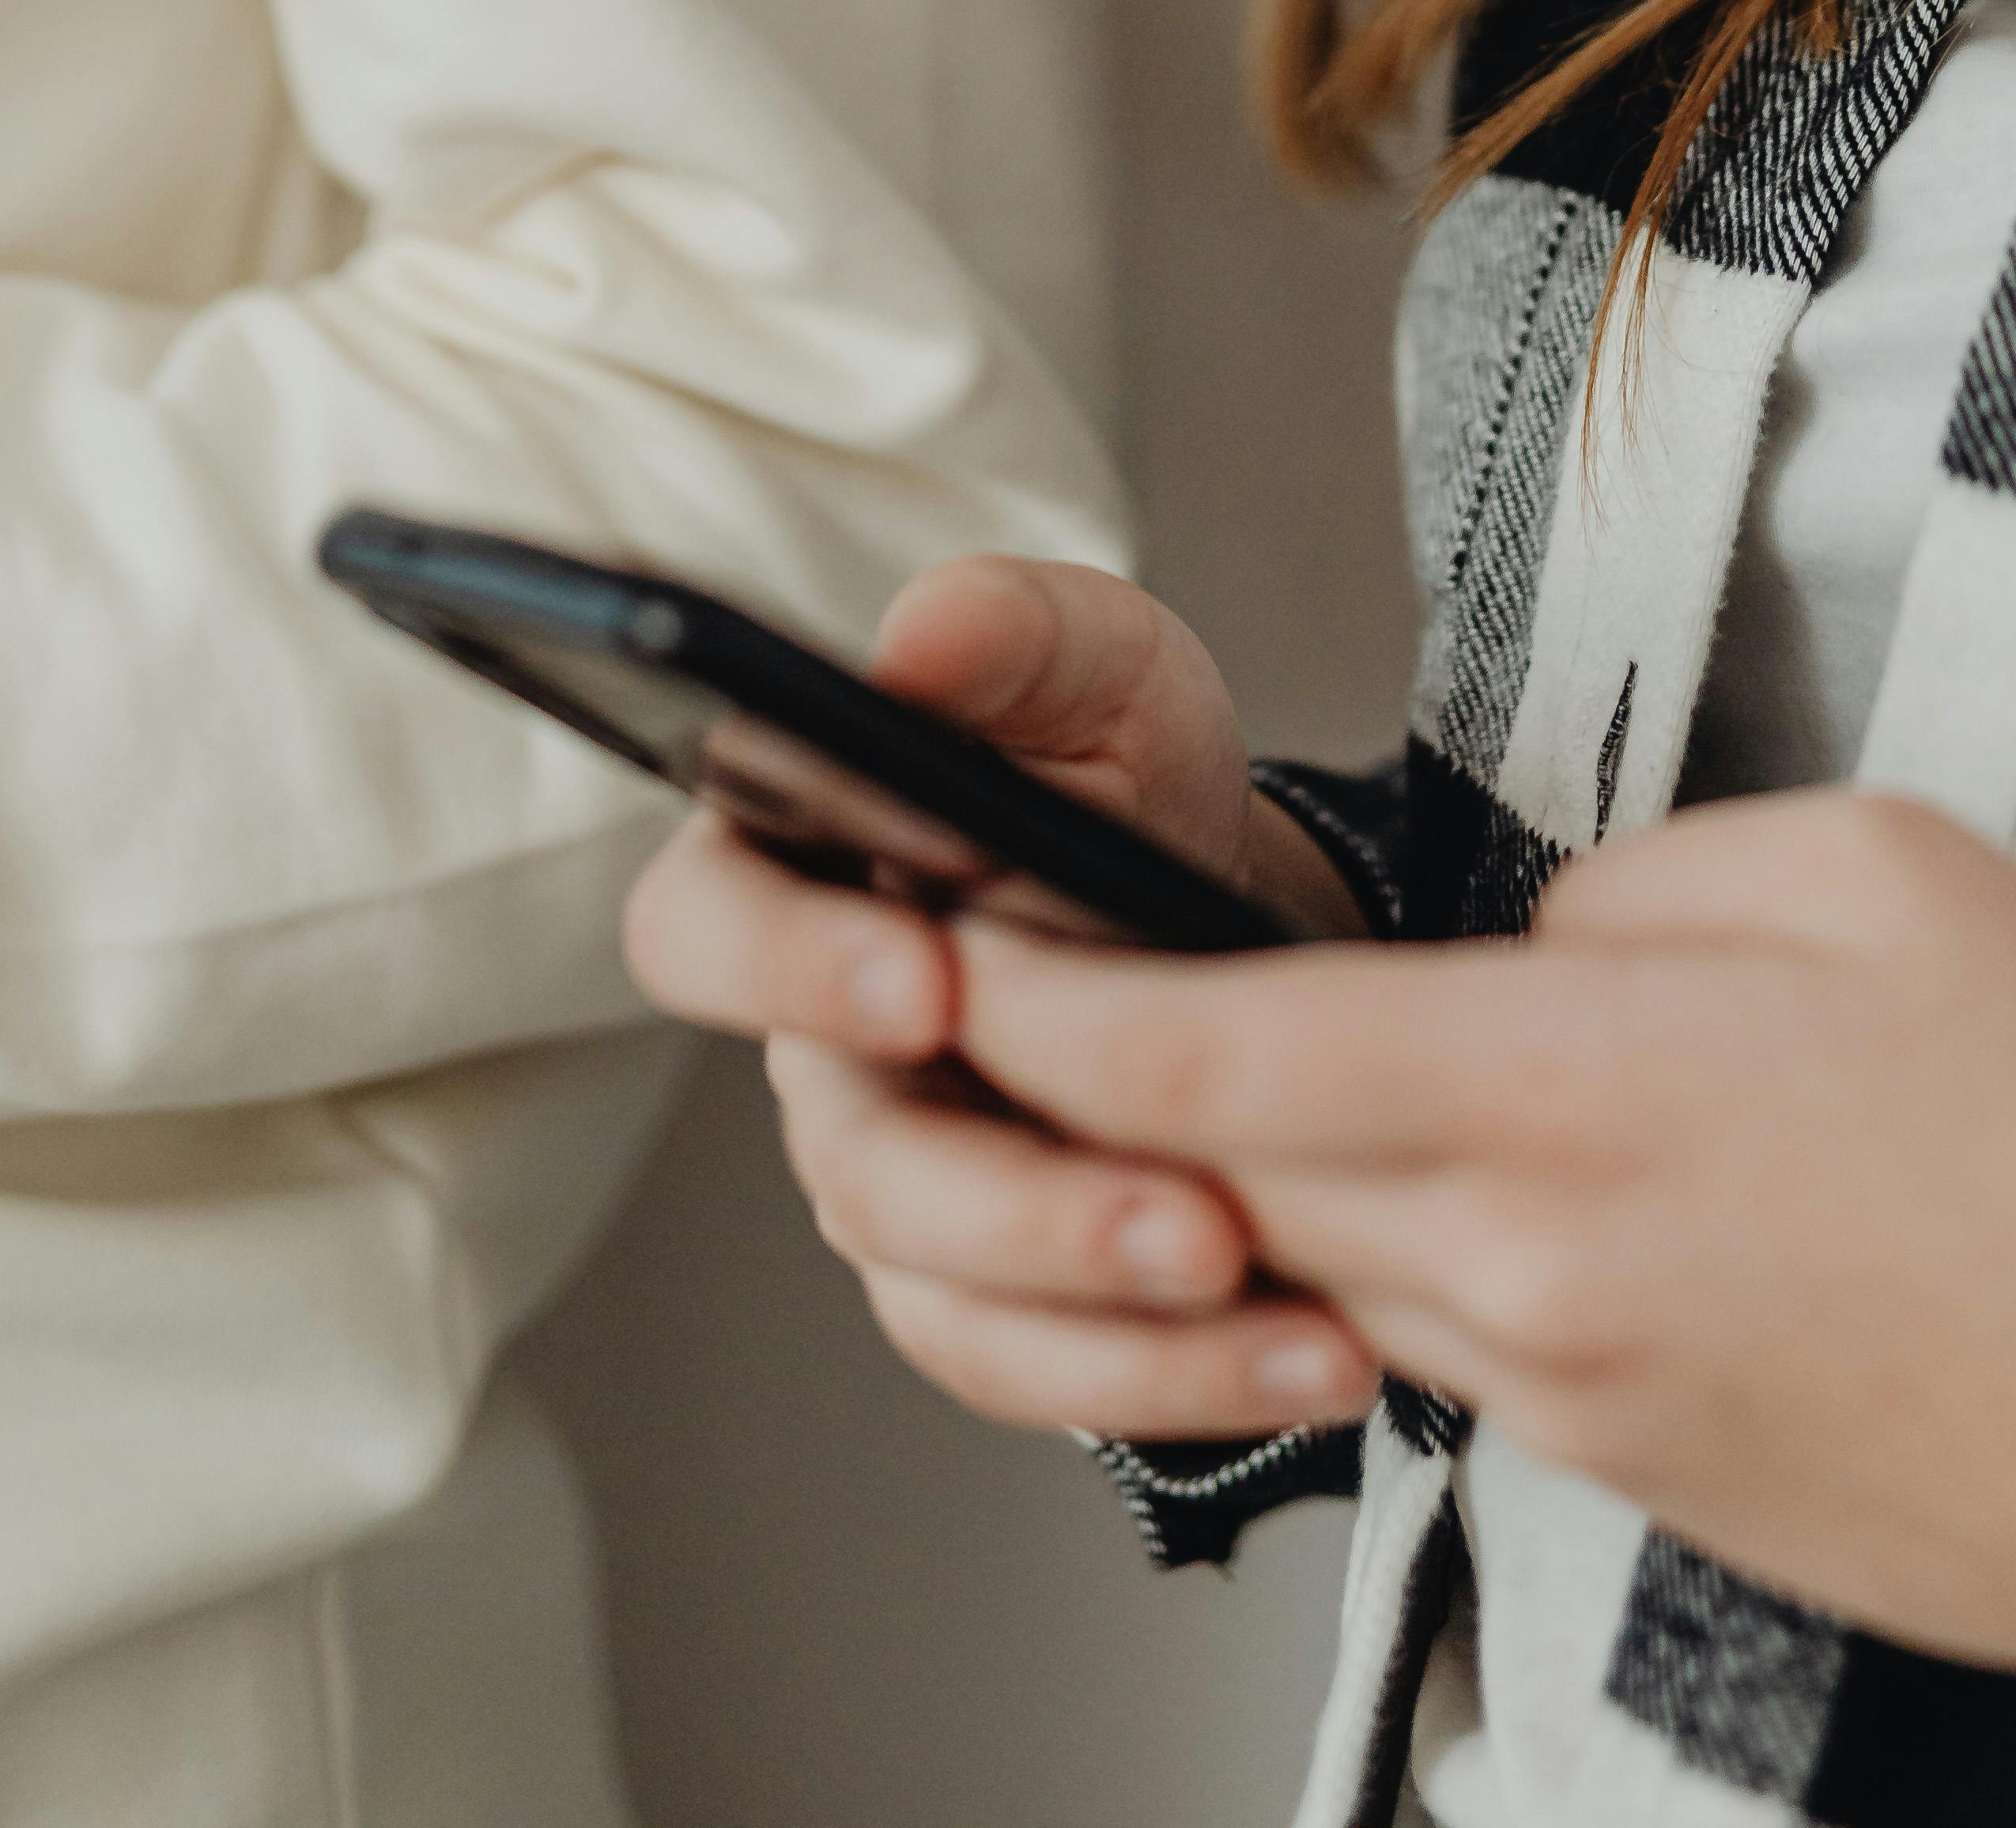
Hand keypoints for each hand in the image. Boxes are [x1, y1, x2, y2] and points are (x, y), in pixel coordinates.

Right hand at [620, 552, 1376, 1440]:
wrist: (1225, 912)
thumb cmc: (1122, 776)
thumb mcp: (1098, 669)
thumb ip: (1011, 635)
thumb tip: (916, 642)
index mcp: (791, 877)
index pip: (705, 926)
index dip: (792, 966)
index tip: (929, 979)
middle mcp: (823, 1056)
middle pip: (861, 1166)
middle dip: (1022, 1206)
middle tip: (1180, 1216)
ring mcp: (902, 1190)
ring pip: (955, 1297)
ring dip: (1118, 1322)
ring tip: (1277, 1300)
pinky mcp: (991, 1298)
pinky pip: (1047, 1372)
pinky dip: (1179, 1379)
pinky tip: (1311, 1352)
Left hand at [927, 786, 2015, 1782]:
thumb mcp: (1871, 873)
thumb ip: (1643, 884)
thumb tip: (1538, 950)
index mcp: (1577, 1091)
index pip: (1214, 1063)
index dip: (1048, 1014)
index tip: (958, 957)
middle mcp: (1538, 1272)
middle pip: (1245, 1186)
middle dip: (1130, 1104)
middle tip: (1062, 998)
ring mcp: (1588, 1403)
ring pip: (1353, 1277)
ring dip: (1297, 1190)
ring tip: (1290, 1085)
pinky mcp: (1652, 1481)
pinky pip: (1479, 1355)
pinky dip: (1444, 1268)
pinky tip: (1533, 1198)